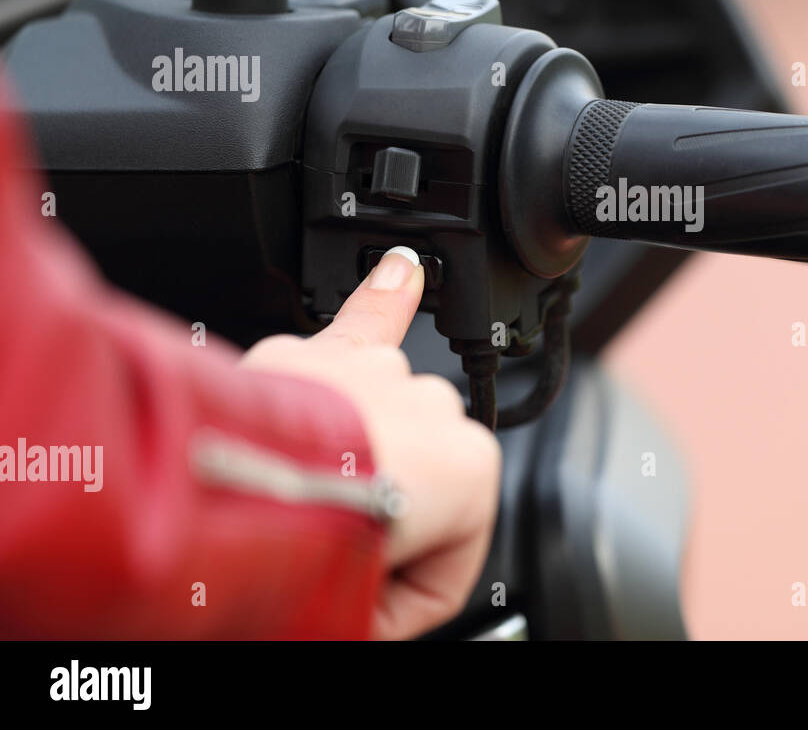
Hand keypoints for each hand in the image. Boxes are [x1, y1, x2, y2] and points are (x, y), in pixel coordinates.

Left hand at [241, 247, 499, 638]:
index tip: (361, 613)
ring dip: (361, 456)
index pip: (445, 555)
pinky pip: (369, 314)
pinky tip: (401, 272)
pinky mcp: (327, 351)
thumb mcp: (369, 610)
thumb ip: (382, 602)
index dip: (398, 599)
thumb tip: (356, 607)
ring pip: (382, 418)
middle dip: (376, 525)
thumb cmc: (323, 544)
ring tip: (316, 500)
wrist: (257, 489)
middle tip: (325, 564)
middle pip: (411, 485)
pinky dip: (387, 293)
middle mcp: (436, 408)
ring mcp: (381, 374)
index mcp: (470, 469)